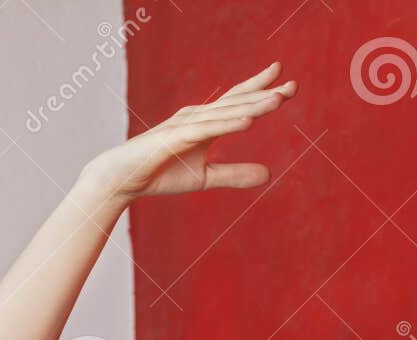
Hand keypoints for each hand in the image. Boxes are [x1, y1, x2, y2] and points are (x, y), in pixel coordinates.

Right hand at [80, 60, 295, 205]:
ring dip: (252, 105)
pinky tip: (248, 120)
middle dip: (265, 92)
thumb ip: (235, 174)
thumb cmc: (160, 174)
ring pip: (226, 112)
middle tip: (293, 85)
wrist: (124, 178)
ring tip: (278, 100)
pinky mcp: (175, 137)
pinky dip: (228, 123)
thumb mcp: (205, 178)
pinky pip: (207, 129)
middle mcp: (198, 116)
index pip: (239, 103)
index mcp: (205, 122)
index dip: (262, 91)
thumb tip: (269, 174)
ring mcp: (186, 124)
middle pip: (237, 101)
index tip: (287, 84)